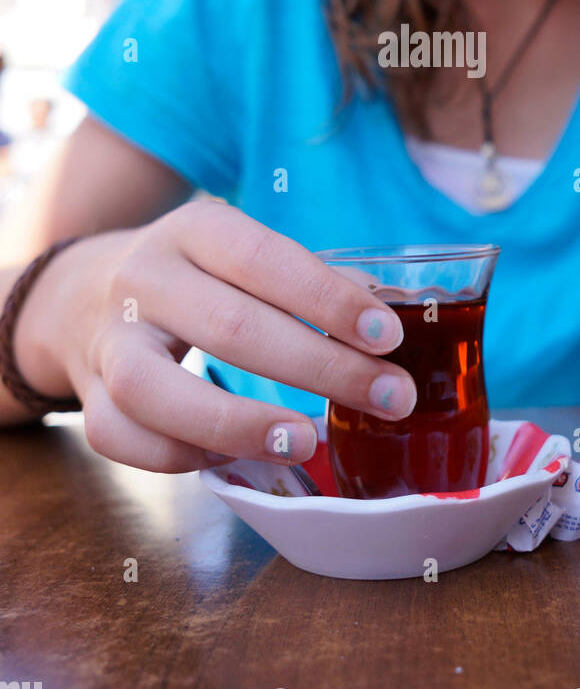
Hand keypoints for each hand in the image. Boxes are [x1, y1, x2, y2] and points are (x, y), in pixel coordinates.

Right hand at [58, 202, 416, 472]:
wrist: (81, 293)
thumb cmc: (196, 278)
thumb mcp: (243, 256)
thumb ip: (309, 281)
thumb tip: (385, 313)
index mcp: (193, 230)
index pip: (263, 258)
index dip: (327, 299)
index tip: (388, 336)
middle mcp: (144, 278)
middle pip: (229, 326)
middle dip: (319, 367)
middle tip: (390, 397)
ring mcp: (108, 340)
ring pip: (155, 390)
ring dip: (237, 423)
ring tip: (305, 442)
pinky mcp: (90, 394)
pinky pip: (122, 437)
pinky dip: (181, 456)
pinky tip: (238, 458)